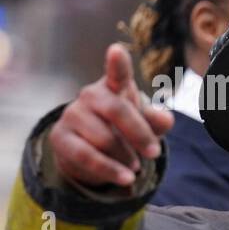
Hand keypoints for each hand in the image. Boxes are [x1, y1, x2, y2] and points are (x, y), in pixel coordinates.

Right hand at [48, 43, 173, 187]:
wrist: (88, 149)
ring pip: (104, 138)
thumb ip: (156, 120)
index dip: (117, 64)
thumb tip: (166, 119)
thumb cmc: (121, 128)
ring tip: (136, 167)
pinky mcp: (60, 137)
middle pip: (117, 110)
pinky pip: (87, 156)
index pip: (117, 74)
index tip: (117, 51)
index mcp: (113, 88)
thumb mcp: (143, 123)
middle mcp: (90, 96)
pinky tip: (126, 178)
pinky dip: (110, 169)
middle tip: (155, 152)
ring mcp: (72, 115)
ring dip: (126, 156)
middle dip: (139, 133)